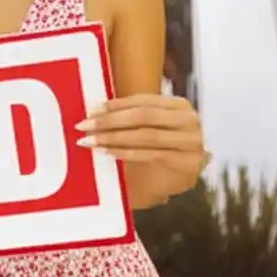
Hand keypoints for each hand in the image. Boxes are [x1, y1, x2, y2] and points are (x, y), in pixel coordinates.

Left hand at [75, 94, 205, 174]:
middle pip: (144, 116)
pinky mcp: (187, 163)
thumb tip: (95, 110)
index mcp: (180, 105)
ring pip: (146, 136)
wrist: (186, 175)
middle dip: (110, 120)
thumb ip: (132, 116)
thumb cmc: (164, 146)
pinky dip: (127, 153)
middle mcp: (189, 120)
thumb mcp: (153, 126)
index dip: (115, 105)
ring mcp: (191, 142)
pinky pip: (151, 155)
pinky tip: (108, 152)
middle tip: (84, 126)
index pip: (143, 101)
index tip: (91, 110)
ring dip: (114, 138)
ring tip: (91, 141)